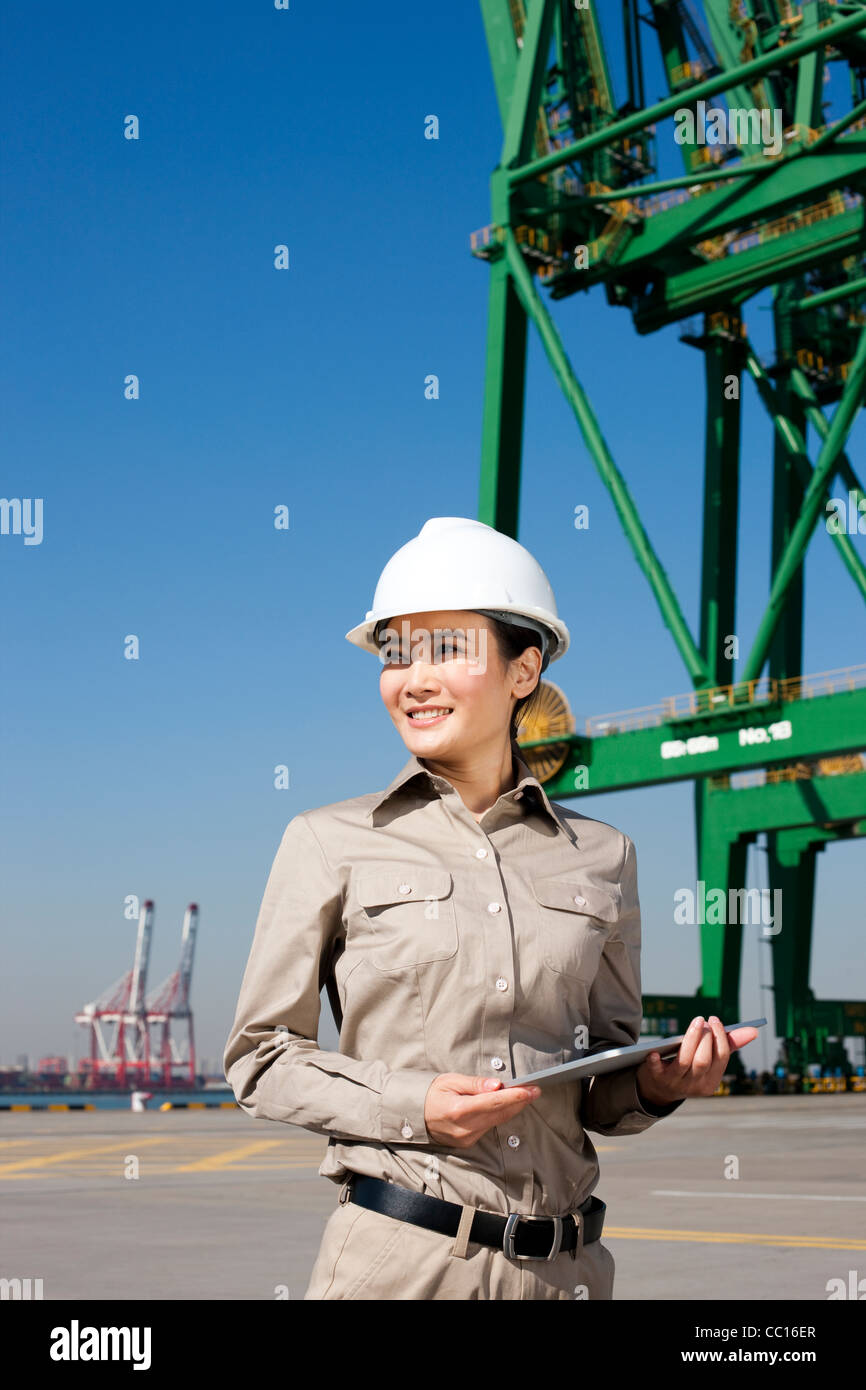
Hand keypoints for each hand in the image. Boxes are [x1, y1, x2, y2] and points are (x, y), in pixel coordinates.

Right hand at [423, 1073, 540, 1147]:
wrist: (414, 1115)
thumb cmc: (432, 1093)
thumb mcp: (450, 1081)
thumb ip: (475, 1084)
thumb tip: (497, 1085)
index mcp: (458, 1110)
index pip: (493, 1103)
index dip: (514, 1096)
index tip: (531, 1089)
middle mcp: (464, 1128)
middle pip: (499, 1114)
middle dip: (519, 1101)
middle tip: (535, 1090)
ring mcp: (466, 1139)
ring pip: (496, 1122)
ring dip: (512, 1108)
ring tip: (525, 1094)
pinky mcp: (468, 1143)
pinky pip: (489, 1127)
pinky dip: (499, 1115)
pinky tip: (507, 1105)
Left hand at [635, 1015, 758, 1105]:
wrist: (660, 1088)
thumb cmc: (689, 1067)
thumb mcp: (708, 1060)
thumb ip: (728, 1045)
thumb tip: (754, 1031)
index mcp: (711, 1082)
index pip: (720, 1059)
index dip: (720, 1038)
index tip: (715, 1019)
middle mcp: (695, 1084)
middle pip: (703, 1061)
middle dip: (706, 1039)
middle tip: (704, 1021)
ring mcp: (676, 1083)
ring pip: (685, 1062)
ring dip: (690, 1040)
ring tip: (695, 1023)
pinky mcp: (657, 1079)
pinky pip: (657, 1071)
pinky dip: (656, 1062)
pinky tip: (655, 1051)